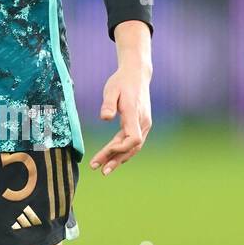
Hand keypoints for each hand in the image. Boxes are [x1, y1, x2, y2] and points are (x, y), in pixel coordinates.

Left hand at [90, 60, 151, 175]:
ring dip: (119, 158)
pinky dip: (124, 151)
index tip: (106, 150)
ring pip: (134, 147)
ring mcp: (144, 124)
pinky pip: (134, 142)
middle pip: (132, 147)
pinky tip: (113, 158)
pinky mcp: (142, 124)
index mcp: (134, 114)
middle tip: (99, 170)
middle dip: (116, 159)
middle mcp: (142, 121)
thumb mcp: (111, 89)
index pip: (133, 139)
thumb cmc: (121, 82)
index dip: (121, 148)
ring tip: (103, 169)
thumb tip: (104, 118)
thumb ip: (108, 104)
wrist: (137, 74)